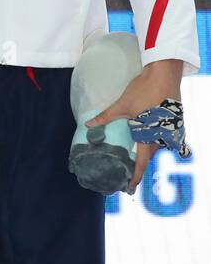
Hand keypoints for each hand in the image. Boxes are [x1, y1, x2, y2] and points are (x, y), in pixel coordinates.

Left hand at [86, 59, 182, 192]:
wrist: (165, 74)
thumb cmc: (144, 90)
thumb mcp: (122, 105)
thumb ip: (106, 117)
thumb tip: (89, 125)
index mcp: (150, 136)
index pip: (142, 163)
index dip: (135, 177)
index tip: (129, 189)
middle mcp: (163, 136)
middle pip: (150, 156)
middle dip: (139, 166)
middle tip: (128, 176)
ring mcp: (171, 129)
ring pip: (157, 146)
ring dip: (147, 152)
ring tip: (135, 159)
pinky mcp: (174, 121)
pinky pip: (164, 136)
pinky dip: (154, 141)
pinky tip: (147, 140)